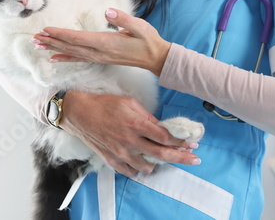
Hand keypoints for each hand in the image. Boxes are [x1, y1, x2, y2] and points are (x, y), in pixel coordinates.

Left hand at [33, 8, 172, 75]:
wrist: (155, 58)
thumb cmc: (148, 40)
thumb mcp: (140, 26)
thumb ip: (124, 18)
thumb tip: (108, 11)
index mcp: (106, 43)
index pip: (78, 38)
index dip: (60, 34)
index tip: (46, 30)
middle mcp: (99, 52)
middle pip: (70, 46)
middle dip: (51, 41)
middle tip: (34, 38)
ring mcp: (99, 57)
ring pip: (72, 53)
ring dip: (54, 49)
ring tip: (38, 46)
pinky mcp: (101, 58)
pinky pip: (79, 59)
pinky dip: (65, 58)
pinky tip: (54, 58)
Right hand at [61, 90, 200, 176]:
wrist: (80, 113)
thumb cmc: (105, 104)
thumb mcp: (130, 103)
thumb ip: (148, 117)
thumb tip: (162, 127)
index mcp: (136, 124)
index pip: (165, 137)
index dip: (181, 141)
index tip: (192, 142)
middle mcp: (130, 141)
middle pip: (162, 154)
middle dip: (182, 157)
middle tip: (194, 159)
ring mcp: (121, 153)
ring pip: (148, 166)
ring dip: (159, 163)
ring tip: (163, 157)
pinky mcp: (112, 160)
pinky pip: (132, 171)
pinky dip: (140, 168)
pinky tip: (144, 162)